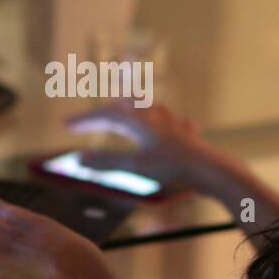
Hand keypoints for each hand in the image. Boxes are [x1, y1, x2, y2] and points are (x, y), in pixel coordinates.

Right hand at [66, 100, 225, 190]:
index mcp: (139, 121)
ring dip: (134, 110)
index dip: (84, 119)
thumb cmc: (173, 168)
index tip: (66, 124)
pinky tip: (172, 124)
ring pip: (151, 110)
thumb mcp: (135, 167)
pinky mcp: (189, 136)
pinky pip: (175, 124)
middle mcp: (156, 117)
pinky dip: (165, 123)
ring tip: (128, 109)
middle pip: (126, 107)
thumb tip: (78, 160)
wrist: (212, 170)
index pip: (105, 115)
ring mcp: (174, 124)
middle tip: (91, 120)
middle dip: (106, 112)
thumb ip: (106, 163)